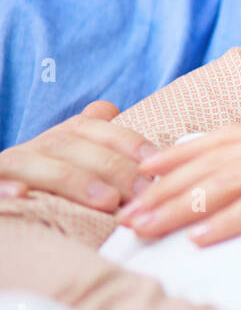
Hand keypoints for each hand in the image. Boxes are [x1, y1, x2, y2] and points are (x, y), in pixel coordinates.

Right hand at [0, 100, 158, 209]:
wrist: (11, 197)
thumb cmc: (54, 188)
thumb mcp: (76, 162)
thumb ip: (96, 142)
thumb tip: (109, 108)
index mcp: (58, 138)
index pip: (93, 128)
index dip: (126, 142)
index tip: (156, 163)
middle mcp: (32, 148)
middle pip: (70, 146)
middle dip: (112, 169)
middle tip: (143, 193)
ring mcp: (8, 168)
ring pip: (37, 166)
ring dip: (75, 181)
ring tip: (108, 201)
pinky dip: (4, 191)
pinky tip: (21, 195)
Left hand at [115, 124, 240, 242]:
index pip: (240, 140)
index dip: (188, 152)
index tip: (147, 170)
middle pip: (223, 156)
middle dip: (168, 182)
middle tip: (124, 208)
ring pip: (235, 176)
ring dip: (183, 203)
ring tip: (143, 226)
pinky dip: (230, 217)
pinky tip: (199, 239)